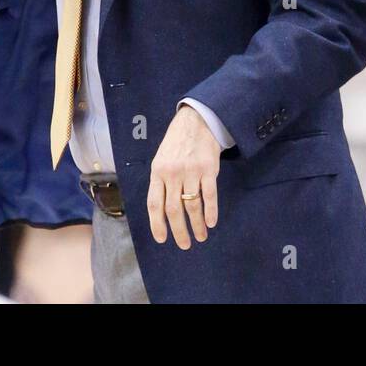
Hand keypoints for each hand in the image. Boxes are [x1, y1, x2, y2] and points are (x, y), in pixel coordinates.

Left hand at [146, 105, 219, 249]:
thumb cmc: (176, 144)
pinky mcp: (208, 169)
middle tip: (184, 244)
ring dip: (197, 225)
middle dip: (179, 230)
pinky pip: (209, 195)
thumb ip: (160, 182)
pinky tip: (211, 222)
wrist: (195, 121)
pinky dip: (211, 211)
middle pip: (173, 209)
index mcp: (157, 172)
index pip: (154, 204)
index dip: (157, 224)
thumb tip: (160, 212)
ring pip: (192, 205)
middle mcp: (172, 173)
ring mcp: (191, 171)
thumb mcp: (161, 160)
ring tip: (200, 237)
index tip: (162, 239)